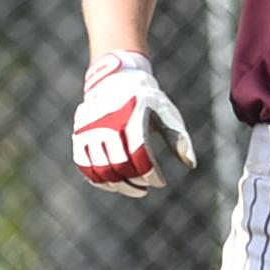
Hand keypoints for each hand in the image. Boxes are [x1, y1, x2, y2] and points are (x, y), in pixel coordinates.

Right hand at [72, 50, 195, 196]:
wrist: (116, 80)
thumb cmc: (149, 102)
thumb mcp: (167, 114)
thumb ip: (179, 139)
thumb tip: (191, 164)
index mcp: (132, 115)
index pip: (140, 154)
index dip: (151, 174)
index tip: (160, 183)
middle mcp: (107, 122)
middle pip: (119, 165)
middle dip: (135, 182)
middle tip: (146, 187)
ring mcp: (89, 129)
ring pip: (100, 169)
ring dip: (119, 186)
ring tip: (134, 189)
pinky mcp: (79, 135)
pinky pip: (84, 166)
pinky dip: (99, 180)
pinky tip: (115, 184)